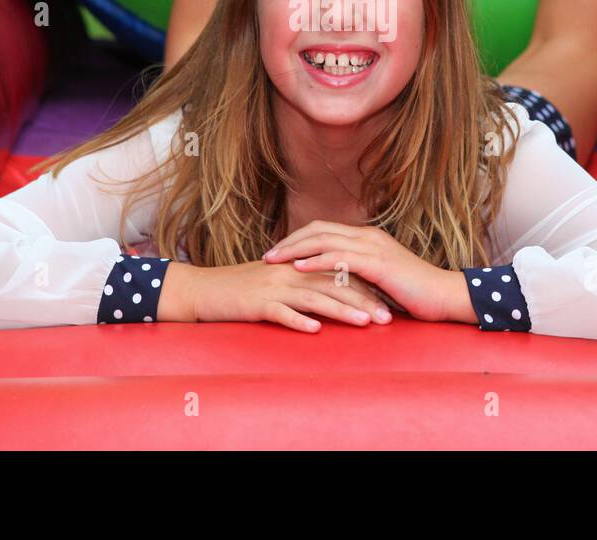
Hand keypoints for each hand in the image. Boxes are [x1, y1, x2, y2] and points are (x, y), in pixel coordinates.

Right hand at [184, 258, 392, 333]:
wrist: (206, 290)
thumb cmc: (244, 291)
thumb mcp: (279, 283)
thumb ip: (306, 286)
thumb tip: (335, 298)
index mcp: (299, 267)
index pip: (339, 275)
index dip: (366, 288)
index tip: (389, 303)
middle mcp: (291, 273)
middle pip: (334, 285)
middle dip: (364, 301)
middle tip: (388, 317)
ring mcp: (274, 287)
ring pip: (314, 297)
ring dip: (342, 310)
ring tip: (365, 322)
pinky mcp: (257, 303)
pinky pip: (280, 312)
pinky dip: (298, 320)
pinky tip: (316, 330)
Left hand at [263, 220, 468, 322]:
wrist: (444, 295)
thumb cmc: (414, 293)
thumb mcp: (382, 280)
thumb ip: (360, 275)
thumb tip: (336, 281)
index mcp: (367, 237)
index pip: (324, 229)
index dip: (299, 239)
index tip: (278, 251)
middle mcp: (367, 236)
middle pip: (318, 229)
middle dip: (289, 241)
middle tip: (266, 255)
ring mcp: (372, 247)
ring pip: (324, 240)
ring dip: (295, 249)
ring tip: (273, 260)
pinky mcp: (376, 263)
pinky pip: (339, 258)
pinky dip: (315, 261)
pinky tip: (297, 268)